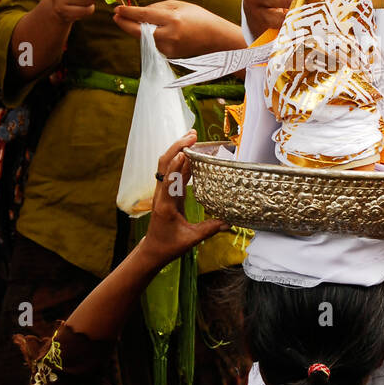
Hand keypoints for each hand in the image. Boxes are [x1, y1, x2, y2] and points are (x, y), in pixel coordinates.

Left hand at [113, 1, 244, 57]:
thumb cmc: (199, 18)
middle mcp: (169, 36)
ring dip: (137, 30)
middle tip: (115, 16)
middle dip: (124, 24)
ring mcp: (168, 48)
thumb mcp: (179, 5)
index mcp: (173, 20)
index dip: (128, 12)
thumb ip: (158, 8)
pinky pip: (152, 44)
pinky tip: (152, 30)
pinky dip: (149, 36)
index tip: (117, 9)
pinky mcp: (168, 56)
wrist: (215, 39)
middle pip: (138, 32)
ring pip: (143, 39)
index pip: (143, 16)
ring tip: (134, 21)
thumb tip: (139, 12)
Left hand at [139, 132, 226, 266]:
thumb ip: (210, 229)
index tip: (184, 153)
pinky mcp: (168, 191)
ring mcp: (164, 191)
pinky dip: (182, 160)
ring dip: (178, 149)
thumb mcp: (191, 239)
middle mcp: (162, 194)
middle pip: (165, 164)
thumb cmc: (169, 245)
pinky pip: (173, 171)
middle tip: (192, 135)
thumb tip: (229, 221)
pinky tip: (192, 152)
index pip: (168, 181)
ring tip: (192, 136)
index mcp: (165, 205)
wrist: (154, 249)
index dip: (175, 166)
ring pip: (167, 164)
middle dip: (177, 147)